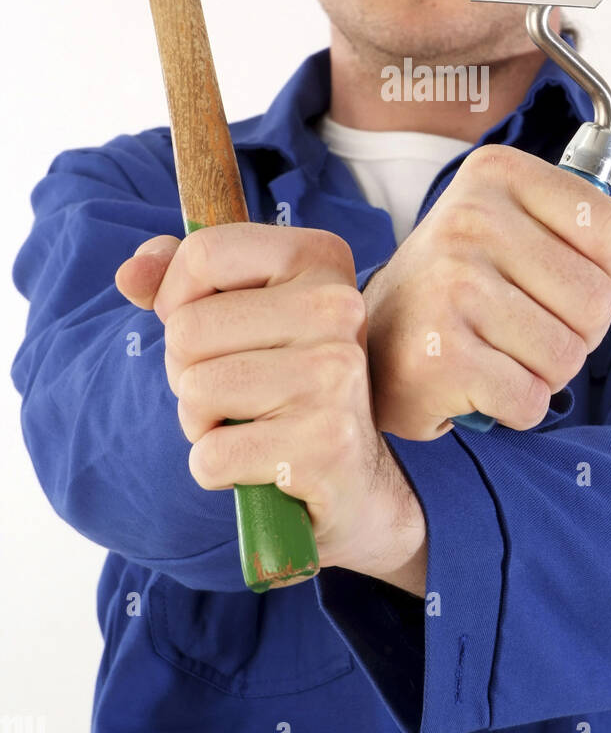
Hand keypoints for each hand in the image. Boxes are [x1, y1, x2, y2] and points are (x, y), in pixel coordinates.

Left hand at [114, 224, 424, 581]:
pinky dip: (217, 469)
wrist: (359, 479)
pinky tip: (261, 462)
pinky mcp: (325, 444)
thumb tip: (130, 274)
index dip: (176, 298)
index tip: (208, 330)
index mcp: (321, 259)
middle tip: (238, 391)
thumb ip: (185, 282)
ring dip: (202, 423)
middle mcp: (339, 307)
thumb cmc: (289, 384)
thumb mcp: (247, 313)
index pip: (203, 253)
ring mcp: (336, 375)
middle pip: (186, 329)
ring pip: (194, 391)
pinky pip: (210, 456)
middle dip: (187, 372)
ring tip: (251, 424)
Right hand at [363, 142, 610, 440]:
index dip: (604, 273)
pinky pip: (532, 399)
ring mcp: (449, 285)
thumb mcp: (535, 234)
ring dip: (544, 371)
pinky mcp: (440, 355)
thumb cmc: (465, 285)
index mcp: (497, 173)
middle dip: (575, 330)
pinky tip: (478, 383)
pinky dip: (517, 405)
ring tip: (497, 351)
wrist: (376, 343)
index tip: (553, 278)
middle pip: (597, 300)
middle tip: (519, 324)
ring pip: (568, 355)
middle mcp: (468, 218)